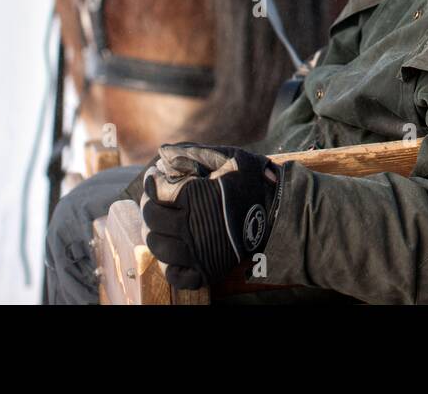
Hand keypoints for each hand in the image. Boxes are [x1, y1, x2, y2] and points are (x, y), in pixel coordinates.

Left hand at [140, 142, 282, 289]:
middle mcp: (190, 225)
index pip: (155, 191)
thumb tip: (162, 154)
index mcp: (193, 196)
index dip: (152, 181)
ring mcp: (197, 251)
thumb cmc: (252, 180)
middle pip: (151, 219)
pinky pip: (174, 274)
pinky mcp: (206, 269)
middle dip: (149, 204)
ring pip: (157, 246)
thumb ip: (192, 152)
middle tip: (156, 198)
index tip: (156, 176)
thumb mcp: (226, 156)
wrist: (278, 211)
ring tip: (162, 222)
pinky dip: (168, 263)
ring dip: (155, 231)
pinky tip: (174, 248)